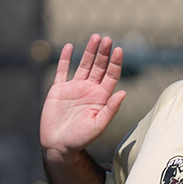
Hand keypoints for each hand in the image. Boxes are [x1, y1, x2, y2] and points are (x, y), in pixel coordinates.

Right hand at [40, 35, 126, 157]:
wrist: (59, 146)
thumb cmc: (81, 139)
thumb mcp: (99, 125)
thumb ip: (111, 109)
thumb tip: (124, 92)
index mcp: (101, 98)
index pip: (111, 76)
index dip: (115, 63)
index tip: (119, 50)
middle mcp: (89, 90)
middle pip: (99, 67)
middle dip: (103, 53)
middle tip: (106, 38)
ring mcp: (74, 89)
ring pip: (84, 65)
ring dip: (89, 51)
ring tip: (95, 37)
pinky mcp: (59, 90)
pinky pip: (63, 70)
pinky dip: (66, 58)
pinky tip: (70, 46)